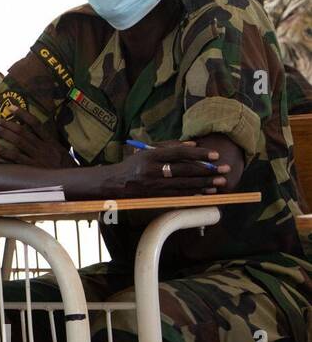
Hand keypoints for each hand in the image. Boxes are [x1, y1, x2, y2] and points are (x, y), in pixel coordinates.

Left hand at [0, 110, 74, 168]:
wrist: (72, 182)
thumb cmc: (66, 168)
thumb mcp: (61, 152)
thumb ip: (50, 142)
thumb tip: (39, 132)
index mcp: (51, 141)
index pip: (36, 123)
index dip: (23, 114)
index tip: (11, 107)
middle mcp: (44, 147)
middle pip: (23, 132)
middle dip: (7, 124)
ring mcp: (38, 157)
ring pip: (18, 142)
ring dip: (4, 133)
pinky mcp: (33, 168)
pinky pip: (16, 158)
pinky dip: (4, 152)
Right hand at [104, 141, 230, 196]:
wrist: (116, 183)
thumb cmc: (134, 164)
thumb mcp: (148, 150)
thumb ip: (169, 146)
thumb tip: (193, 144)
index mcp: (151, 156)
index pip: (178, 153)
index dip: (198, 154)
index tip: (214, 155)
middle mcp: (152, 170)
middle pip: (185, 171)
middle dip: (207, 171)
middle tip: (224, 170)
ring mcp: (154, 185)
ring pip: (185, 185)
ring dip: (204, 184)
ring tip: (220, 182)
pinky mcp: (156, 196)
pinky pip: (179, 195)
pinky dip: (194, 194)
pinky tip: (206, 193)